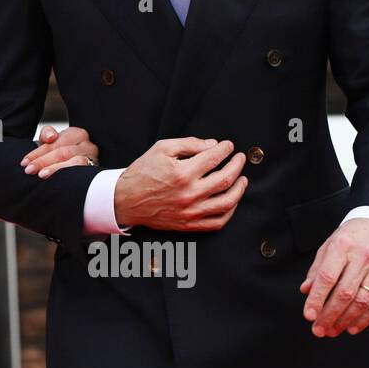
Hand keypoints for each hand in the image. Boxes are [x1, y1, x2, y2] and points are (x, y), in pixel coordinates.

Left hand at [20, 125, 98, 178]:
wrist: (78, 171)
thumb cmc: (62, 155)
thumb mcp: (53, 143)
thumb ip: (47, 135)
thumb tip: (51, 137)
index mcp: (77, 134)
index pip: (55, 142)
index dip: (38, 153)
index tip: (25, 162)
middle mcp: (88, 145)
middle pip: (63, 152)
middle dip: (43, 161)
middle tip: (29, 170)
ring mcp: (94, 158)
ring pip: (75, 162)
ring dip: (57, 169)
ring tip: (42, 175)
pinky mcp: (96, 171)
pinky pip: (83, 173)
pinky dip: (69, 176)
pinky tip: (58, 181)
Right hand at [113, 137, 246, 230]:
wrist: (126, 199)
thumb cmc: (143, 172)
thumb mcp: (161, 149)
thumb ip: (189, 144)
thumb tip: (212, 145)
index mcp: (182, 173)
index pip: (214, 158)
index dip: (225, 149)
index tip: (228, 146)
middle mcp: (189, 193)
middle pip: (225, 178)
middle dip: (237, 165)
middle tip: (239, 158)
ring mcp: (190, 211)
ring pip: (227, 202)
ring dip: (239, 189)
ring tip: (242, 179)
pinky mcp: (189, 224)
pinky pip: (217, 222)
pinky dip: (229, 211)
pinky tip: (231, 201)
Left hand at [300, 218, 368, 336]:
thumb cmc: (349, 238)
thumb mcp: (329, 246)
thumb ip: (317, 269)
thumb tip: (306, 291)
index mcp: (343, 247)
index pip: (328, 277)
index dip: (317, 298)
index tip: (309, 316)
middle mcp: (362, 258)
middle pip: (345, 293)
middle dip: (330, 315)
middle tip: (318, 330)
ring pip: (362, 301)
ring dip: (345, 320)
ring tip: (332, 330)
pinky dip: (365, 319)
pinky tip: (352, 328)